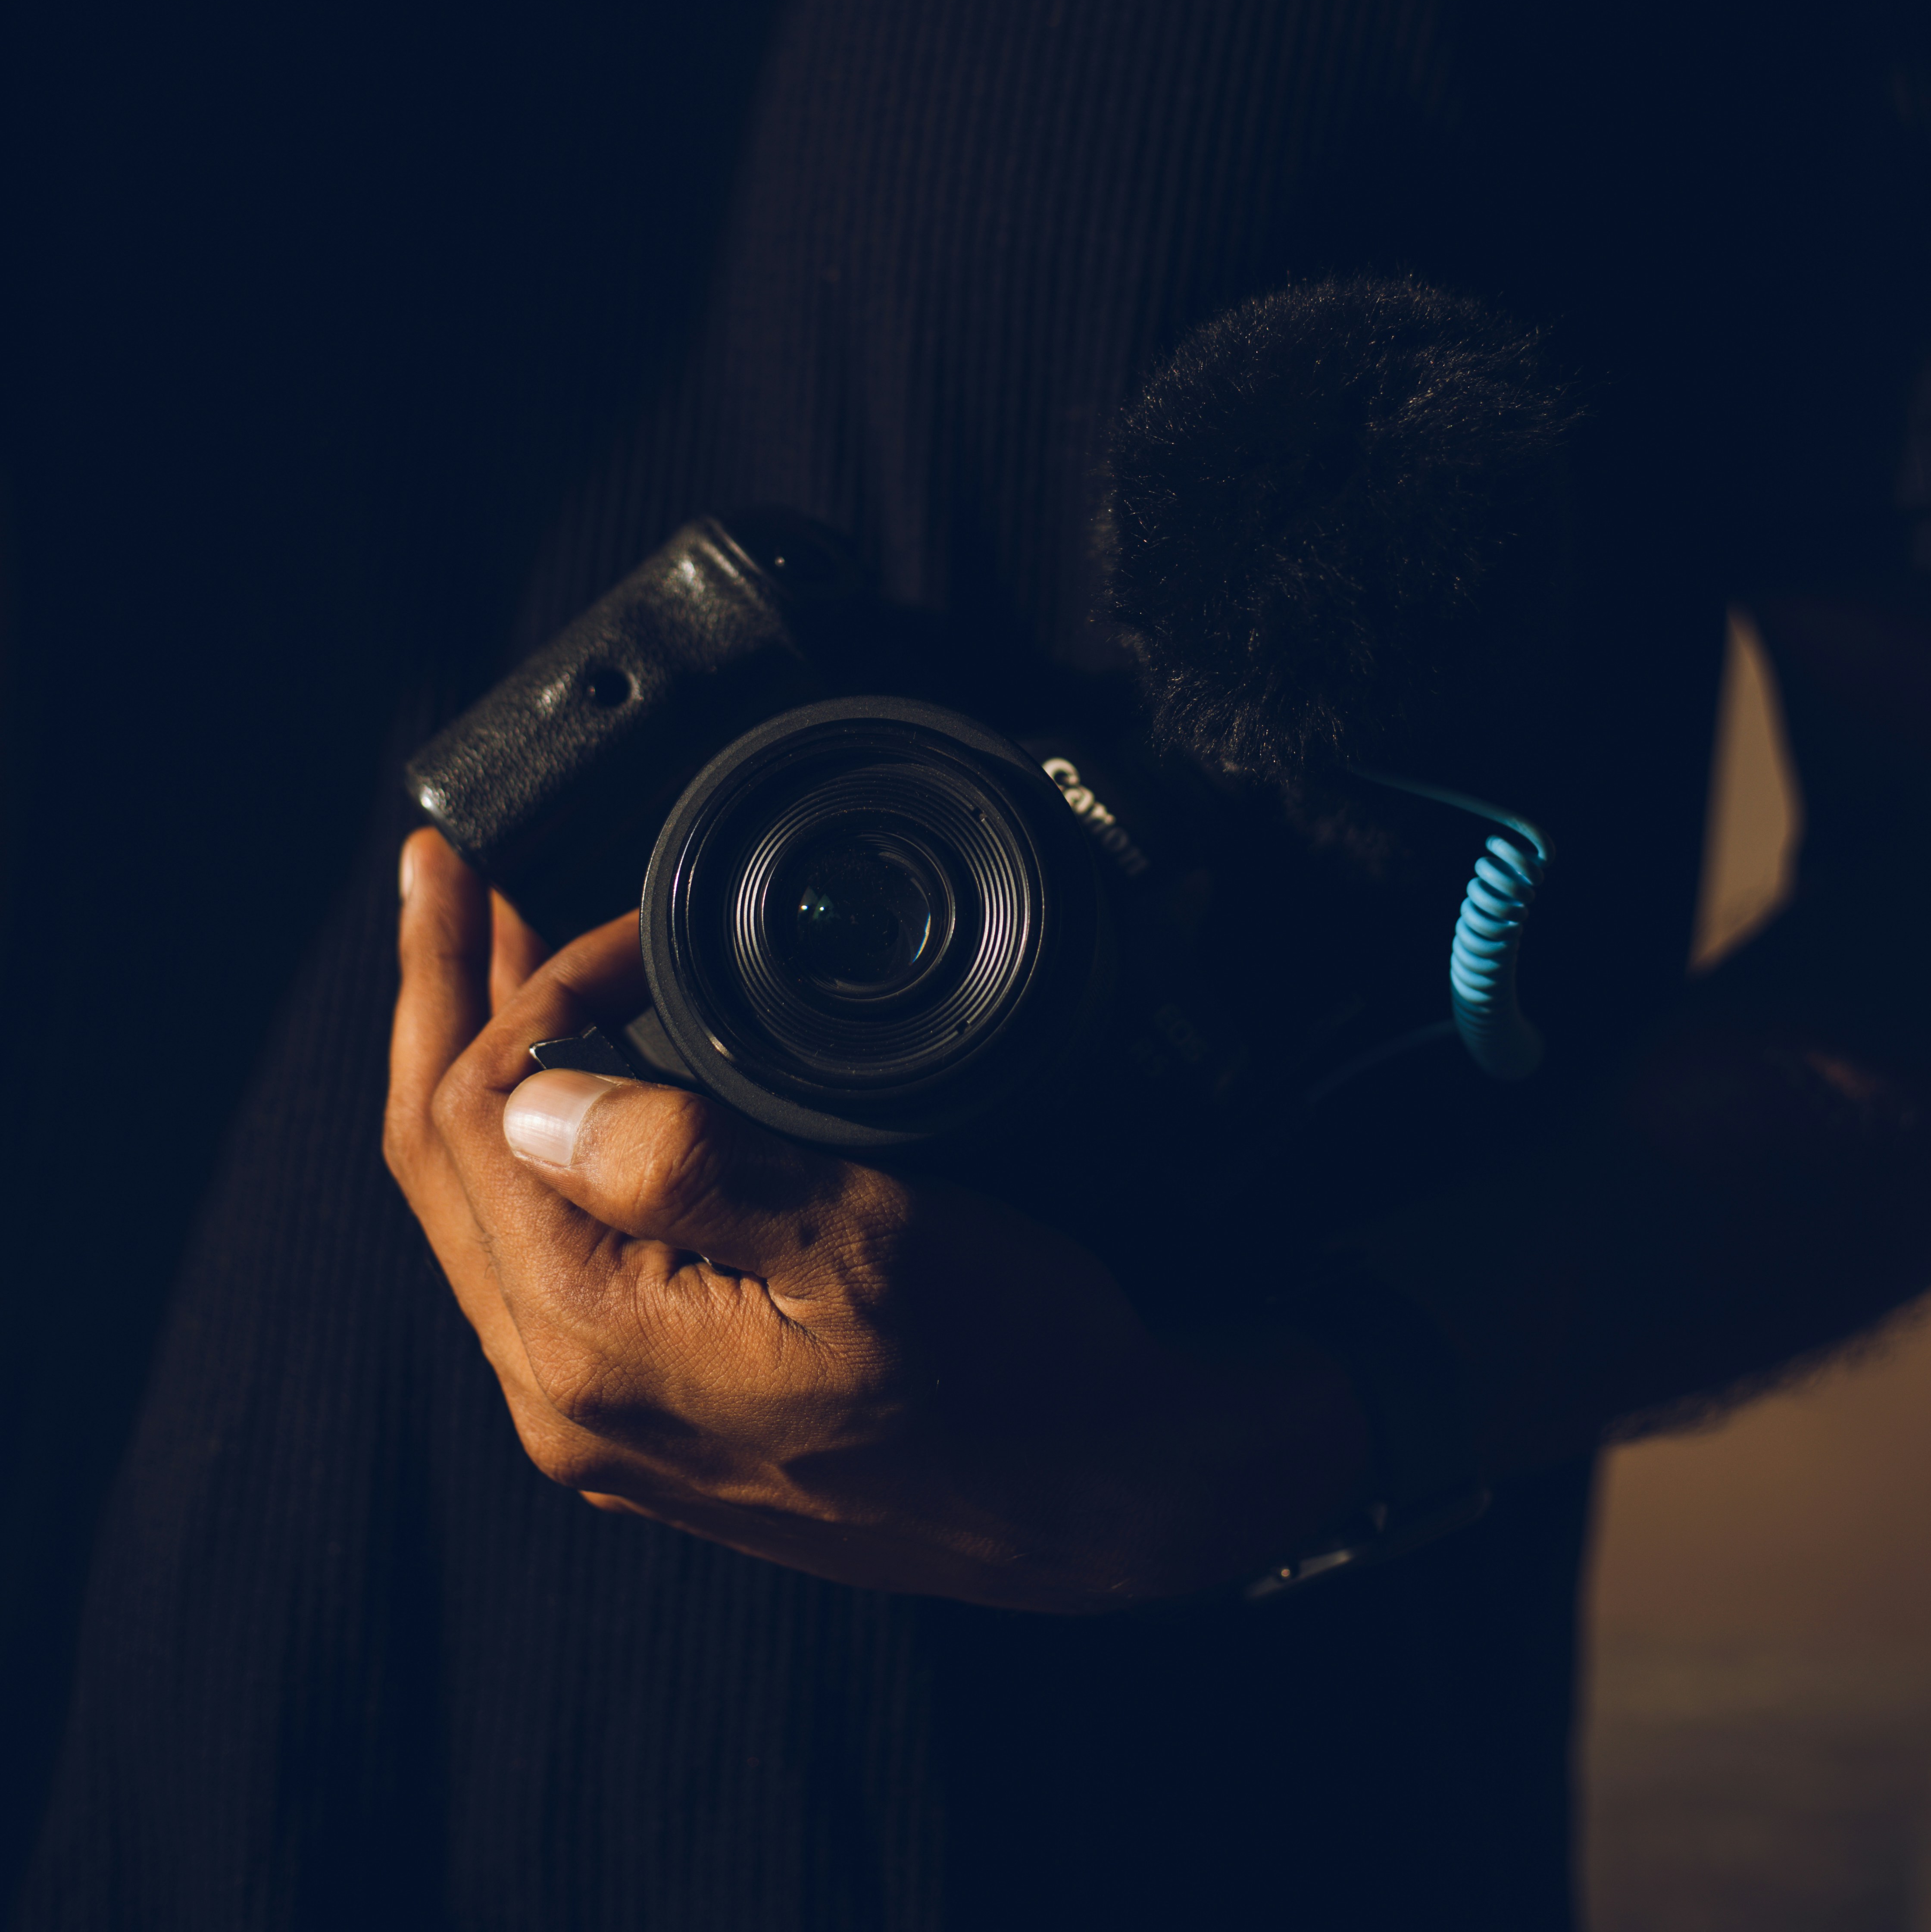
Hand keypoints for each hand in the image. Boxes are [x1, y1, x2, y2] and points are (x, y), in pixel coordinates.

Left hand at [385, 827, 1370, 1611]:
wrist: (1098, 1493)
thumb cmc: (1013, 1369)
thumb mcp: (867, 1237)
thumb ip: (688, 1168)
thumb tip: (542, 1097)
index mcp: (598, 1350)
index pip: (478, 1123)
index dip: (524, 984)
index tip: (616, 908)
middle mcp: (571, 1398)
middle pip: (444, 1159)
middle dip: (441, 996)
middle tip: (444, 866)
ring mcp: (606, 1412)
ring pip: (484, 1202)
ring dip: (481, 1060)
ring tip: (486, 943)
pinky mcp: (655, 1409)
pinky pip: (543, 1251)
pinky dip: (534, 1139)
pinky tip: (566, 1078)